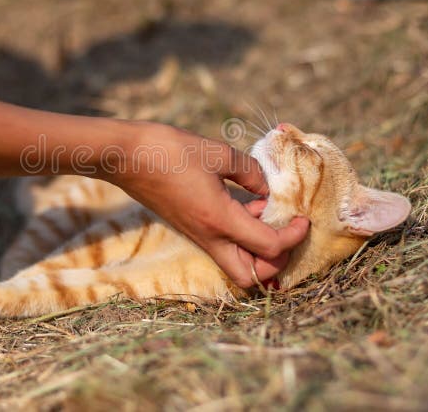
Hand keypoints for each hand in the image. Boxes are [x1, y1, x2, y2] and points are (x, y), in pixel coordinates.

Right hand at [107, 122, 309, 287]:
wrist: (125, 156)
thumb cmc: (169, 150)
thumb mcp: (217, 152)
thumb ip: (249, 171)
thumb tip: (266, 187)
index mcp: (220, 220)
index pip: (269, 247)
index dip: (293, 237)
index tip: (302, 218)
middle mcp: (209, 237)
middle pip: (251, 277)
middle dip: (275, 263)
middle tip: (284, 232)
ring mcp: (197, 236)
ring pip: (236, 266)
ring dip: (257, 251)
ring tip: (263, 213)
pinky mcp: (189, 228)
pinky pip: (223, 248)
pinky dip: (241, 238)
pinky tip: (245, 205)